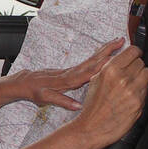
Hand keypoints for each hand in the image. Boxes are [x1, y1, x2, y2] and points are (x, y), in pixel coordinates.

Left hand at [8, 39, 125, 110]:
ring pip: (92, 58)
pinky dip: (99, 55)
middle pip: (93, 60)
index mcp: (68, 79)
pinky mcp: (72, 70)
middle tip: (122, 41)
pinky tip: (106, 52)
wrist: (25, 82)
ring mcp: (72, 70)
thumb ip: (62, 101)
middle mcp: (72, 72)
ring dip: (105, 50)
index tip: (115, 59)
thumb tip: (78, 106)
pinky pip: (89, 61)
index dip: (102, 66)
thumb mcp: (45, 98)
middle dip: (108, 50)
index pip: (88, 72)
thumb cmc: (34, 91)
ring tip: (118, 42)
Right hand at [72, 44, 147, 148]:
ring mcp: (132, 90)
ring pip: (147, 74)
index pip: (133, 51)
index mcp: (110, 70)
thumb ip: (110, 68)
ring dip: (141, 78)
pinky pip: (147, 90)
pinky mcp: (138, 102)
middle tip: (129, 75)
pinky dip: (141, 92)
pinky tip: (131, 97)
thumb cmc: (93, 106)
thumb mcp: (95, 80)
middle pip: (141, 62)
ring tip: (132, 86)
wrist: (92, 127)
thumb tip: (123, 59)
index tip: (135, 56)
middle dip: (136, 67)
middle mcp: (122, 78)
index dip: (135, 53)